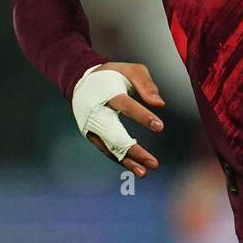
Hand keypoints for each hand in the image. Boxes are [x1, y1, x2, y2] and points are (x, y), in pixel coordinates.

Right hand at [84, 60, 165, 176]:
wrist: (82, 80)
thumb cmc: (112, 75)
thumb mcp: (131, 70)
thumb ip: (146, 85)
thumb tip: (160, 104)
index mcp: (106, 92)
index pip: (125, 105)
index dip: (142, 116)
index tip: (159, 126)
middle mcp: (96, 112)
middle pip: (115, 134)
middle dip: (134, 150)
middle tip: (153, 162)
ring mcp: (91, 126)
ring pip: (109, 147)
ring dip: (127, 161)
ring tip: (145, 172)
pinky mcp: (91, 135)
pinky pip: (106, 150)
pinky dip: (120, 160)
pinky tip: (136, 168)